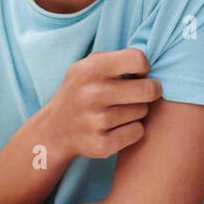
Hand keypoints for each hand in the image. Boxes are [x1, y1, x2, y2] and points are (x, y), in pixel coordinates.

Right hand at [38, 48, 160, 160]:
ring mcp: (96, 121)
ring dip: (138, 111)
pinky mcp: (102, 144)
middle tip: (142, 93)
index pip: (138, 59)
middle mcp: (92, 94)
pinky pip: (137, 132)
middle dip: (150, 91)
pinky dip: (133, 130)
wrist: (54, 130)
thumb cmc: (80, 91)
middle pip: (148, 90)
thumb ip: (115, 59)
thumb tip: (147, 61)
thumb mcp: (86, 66)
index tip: (137, 75)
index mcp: (90, 69)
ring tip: (122, 110)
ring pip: (143, 111)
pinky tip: (119, 127)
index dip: (143, 67)